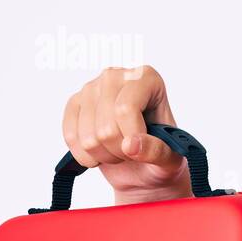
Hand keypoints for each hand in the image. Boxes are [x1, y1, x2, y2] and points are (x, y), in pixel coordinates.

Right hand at [61, 65, 190, 201]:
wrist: (144, 164)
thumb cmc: (161, 153)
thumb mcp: (171, 157)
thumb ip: (158, 151)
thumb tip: (130, 145)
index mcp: (147, 78)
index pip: (126, 108)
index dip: (132, 137)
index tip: (141, 148)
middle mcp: (116, 76)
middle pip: (106, 127)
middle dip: (120, 151)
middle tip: (133, 151)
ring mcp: (91, 88)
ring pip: (88, 137)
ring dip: (104, 155)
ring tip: (119, 150)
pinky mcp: (74, 104)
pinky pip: (71, 137)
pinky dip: (85, 155)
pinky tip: (100, 152)